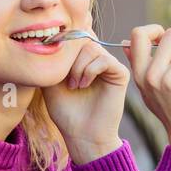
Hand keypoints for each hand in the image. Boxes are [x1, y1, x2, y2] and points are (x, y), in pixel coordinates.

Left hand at [41, 34, 129, 163]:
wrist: (81, 135)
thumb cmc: (65, 111)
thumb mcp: (51, 81)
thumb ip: (53, 59)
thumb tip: (52, 37)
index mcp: (82, 59)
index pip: (75, 36)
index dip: (64, 44)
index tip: (56, 65)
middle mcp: (97, 59)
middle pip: (83, 39)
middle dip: (70, 58)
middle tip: (66, 81)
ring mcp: (109, 65)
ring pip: (92, 48)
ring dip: (78, 67)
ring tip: (74, 86)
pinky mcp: (120, 73)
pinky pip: (104, 59)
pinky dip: (90, 70)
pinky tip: (84, 85)